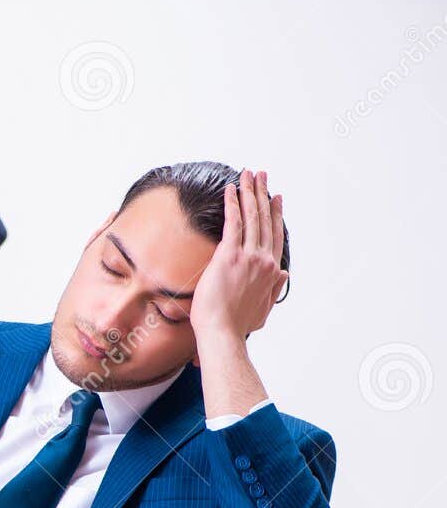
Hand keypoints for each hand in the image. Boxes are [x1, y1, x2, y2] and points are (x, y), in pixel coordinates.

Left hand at [191, 169, 287, 343]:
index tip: (276, 198)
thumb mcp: (263, 308)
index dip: (276, 214)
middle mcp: (263, 260)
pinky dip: (233, 203)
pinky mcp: (229, 255)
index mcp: (271, 271)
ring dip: (250, 192)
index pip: (275, 235)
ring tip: (248, 174)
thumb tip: (285, 274)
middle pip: (265, 220)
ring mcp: (248, 256)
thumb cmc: (238, 325)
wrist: (222, 333)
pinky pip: (233, 223)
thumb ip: (274, 288)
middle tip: (261, 175)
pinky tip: (231, 189)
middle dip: (263, 194)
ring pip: (251, 217)